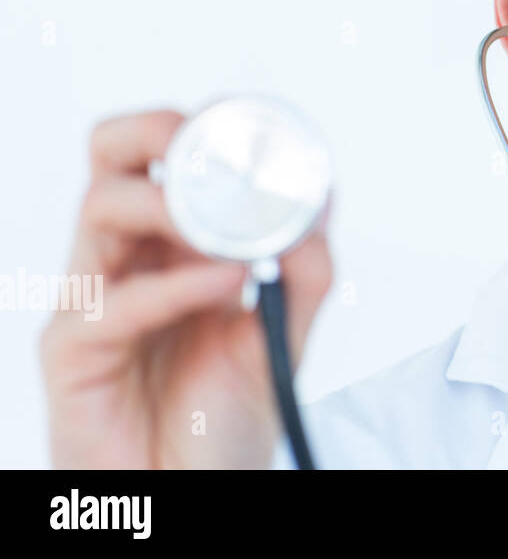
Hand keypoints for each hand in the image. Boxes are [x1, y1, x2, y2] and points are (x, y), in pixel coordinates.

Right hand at [39, 108, 333, 467]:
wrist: (189, 494)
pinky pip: (112, 302)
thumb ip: (305, 273)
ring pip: (100, 208)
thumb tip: (321, 205)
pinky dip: (174, 285)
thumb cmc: (221, 417)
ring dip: (171, 204)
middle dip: (158, 130)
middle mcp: (128, 257)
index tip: (263, 126)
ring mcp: (95, 298)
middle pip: (109, 155)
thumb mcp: (280, 335)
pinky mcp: (74, 352)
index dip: (207, 127)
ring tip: (227, 235)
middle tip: (207, 140)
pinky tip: (222, 285)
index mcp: (173, 243)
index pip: (166, 154)